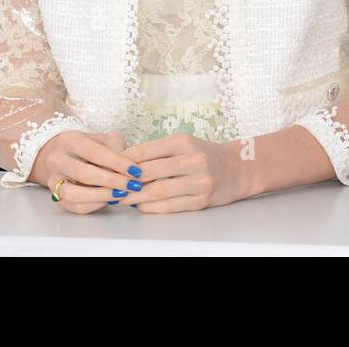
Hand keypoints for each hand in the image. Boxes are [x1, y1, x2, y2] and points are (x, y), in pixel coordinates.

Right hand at [32, 129, 141, 214]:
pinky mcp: (56, 197)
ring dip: (102, 196)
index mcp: (69, 140)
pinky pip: (75, 206)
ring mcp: (53, 180)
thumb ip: (117, 150)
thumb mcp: (106, 139)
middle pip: (83, 173)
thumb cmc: (92, 147)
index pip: (94, 152)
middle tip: (132, 185)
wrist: (66, 154)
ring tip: (122, 194)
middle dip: (112, 181)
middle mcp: (56, 160)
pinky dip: (95, 205)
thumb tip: (128, 169)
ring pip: (74, 194)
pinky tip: (111, 200)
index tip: (136, 170)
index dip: (117, 163)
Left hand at [113, 133, 252, 212]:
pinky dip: (150, 207)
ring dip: (134, 196)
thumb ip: (158, 152)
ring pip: (157, 191)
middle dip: (125, 181)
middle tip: (109, 186)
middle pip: (149, 172)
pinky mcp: (201, 200)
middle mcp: (192, 160)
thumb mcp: (185, 144)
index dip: (124, 161)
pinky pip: (169, 206)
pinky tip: (140, 205)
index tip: (110, 167)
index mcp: (184, 142)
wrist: (238, 168)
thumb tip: (124, 163)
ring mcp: (198, 181)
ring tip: (120, 198)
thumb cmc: (205, 155)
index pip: (145, 150)